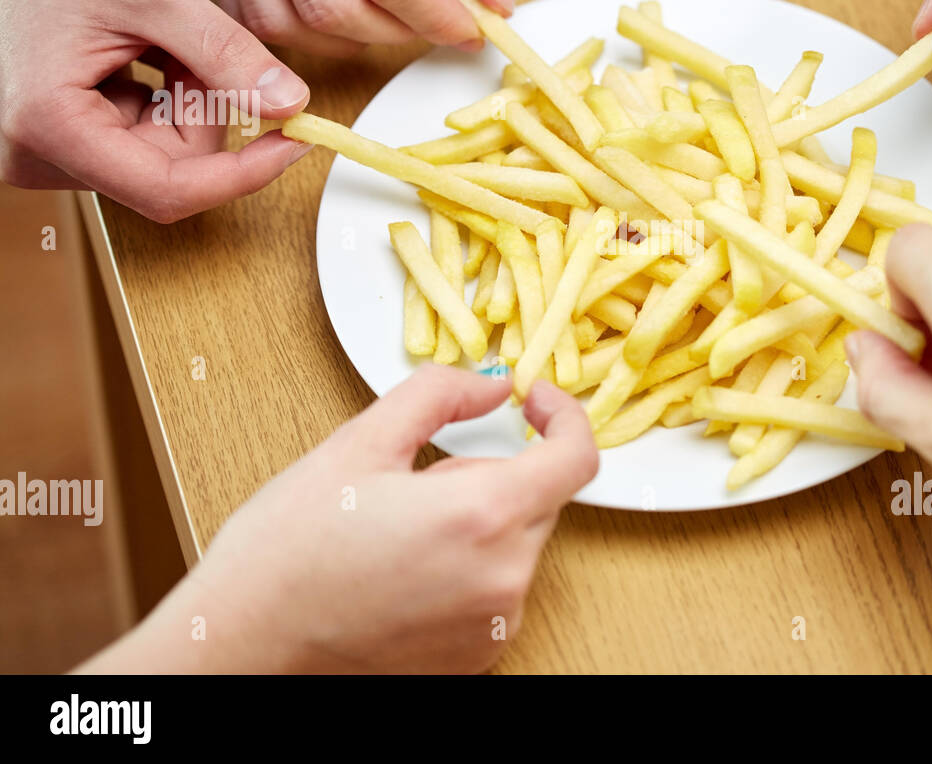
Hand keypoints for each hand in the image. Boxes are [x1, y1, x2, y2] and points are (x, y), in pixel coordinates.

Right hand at [0, 0, 311, 221]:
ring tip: (154, 40)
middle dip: (204, 111)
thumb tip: (288, 103)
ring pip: (162, 156)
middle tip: (189, 44)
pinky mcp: (59, 143)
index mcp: (48, 126)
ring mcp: (44, 154)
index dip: (244, 172)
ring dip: (184, 101)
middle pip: (171, 171)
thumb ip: (224, 51)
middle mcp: (36, 156)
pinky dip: (162, 98)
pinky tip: (137, 53)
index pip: (170, 192)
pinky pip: (140, 140)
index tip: (295, 139)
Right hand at [81, 366, 597, 673]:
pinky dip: (469, 567)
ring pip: (517, 543)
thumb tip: (493, 382)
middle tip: (415, 481)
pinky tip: (405, 571)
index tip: (533, 400)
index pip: (578, 458)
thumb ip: (440, 394)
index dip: (564, 416)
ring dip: (480, 522)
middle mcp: (504, 578)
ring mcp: (495, 624)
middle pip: (540, 497)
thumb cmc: (288, 548)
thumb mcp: (359, 442)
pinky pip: (498, 588)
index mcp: (484, 516)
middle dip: (493, 473)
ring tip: (399, 533)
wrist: (245, 642)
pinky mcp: (479, 656)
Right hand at [203, 0, 515, 54]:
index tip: (467, 29)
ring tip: (385, 21)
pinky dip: (293, 30)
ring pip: (282, 19)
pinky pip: (245, 5)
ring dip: (343, 41)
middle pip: (333, 6)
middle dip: (395, 34)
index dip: (436, 18)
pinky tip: (335, 14)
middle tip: (429, 23)